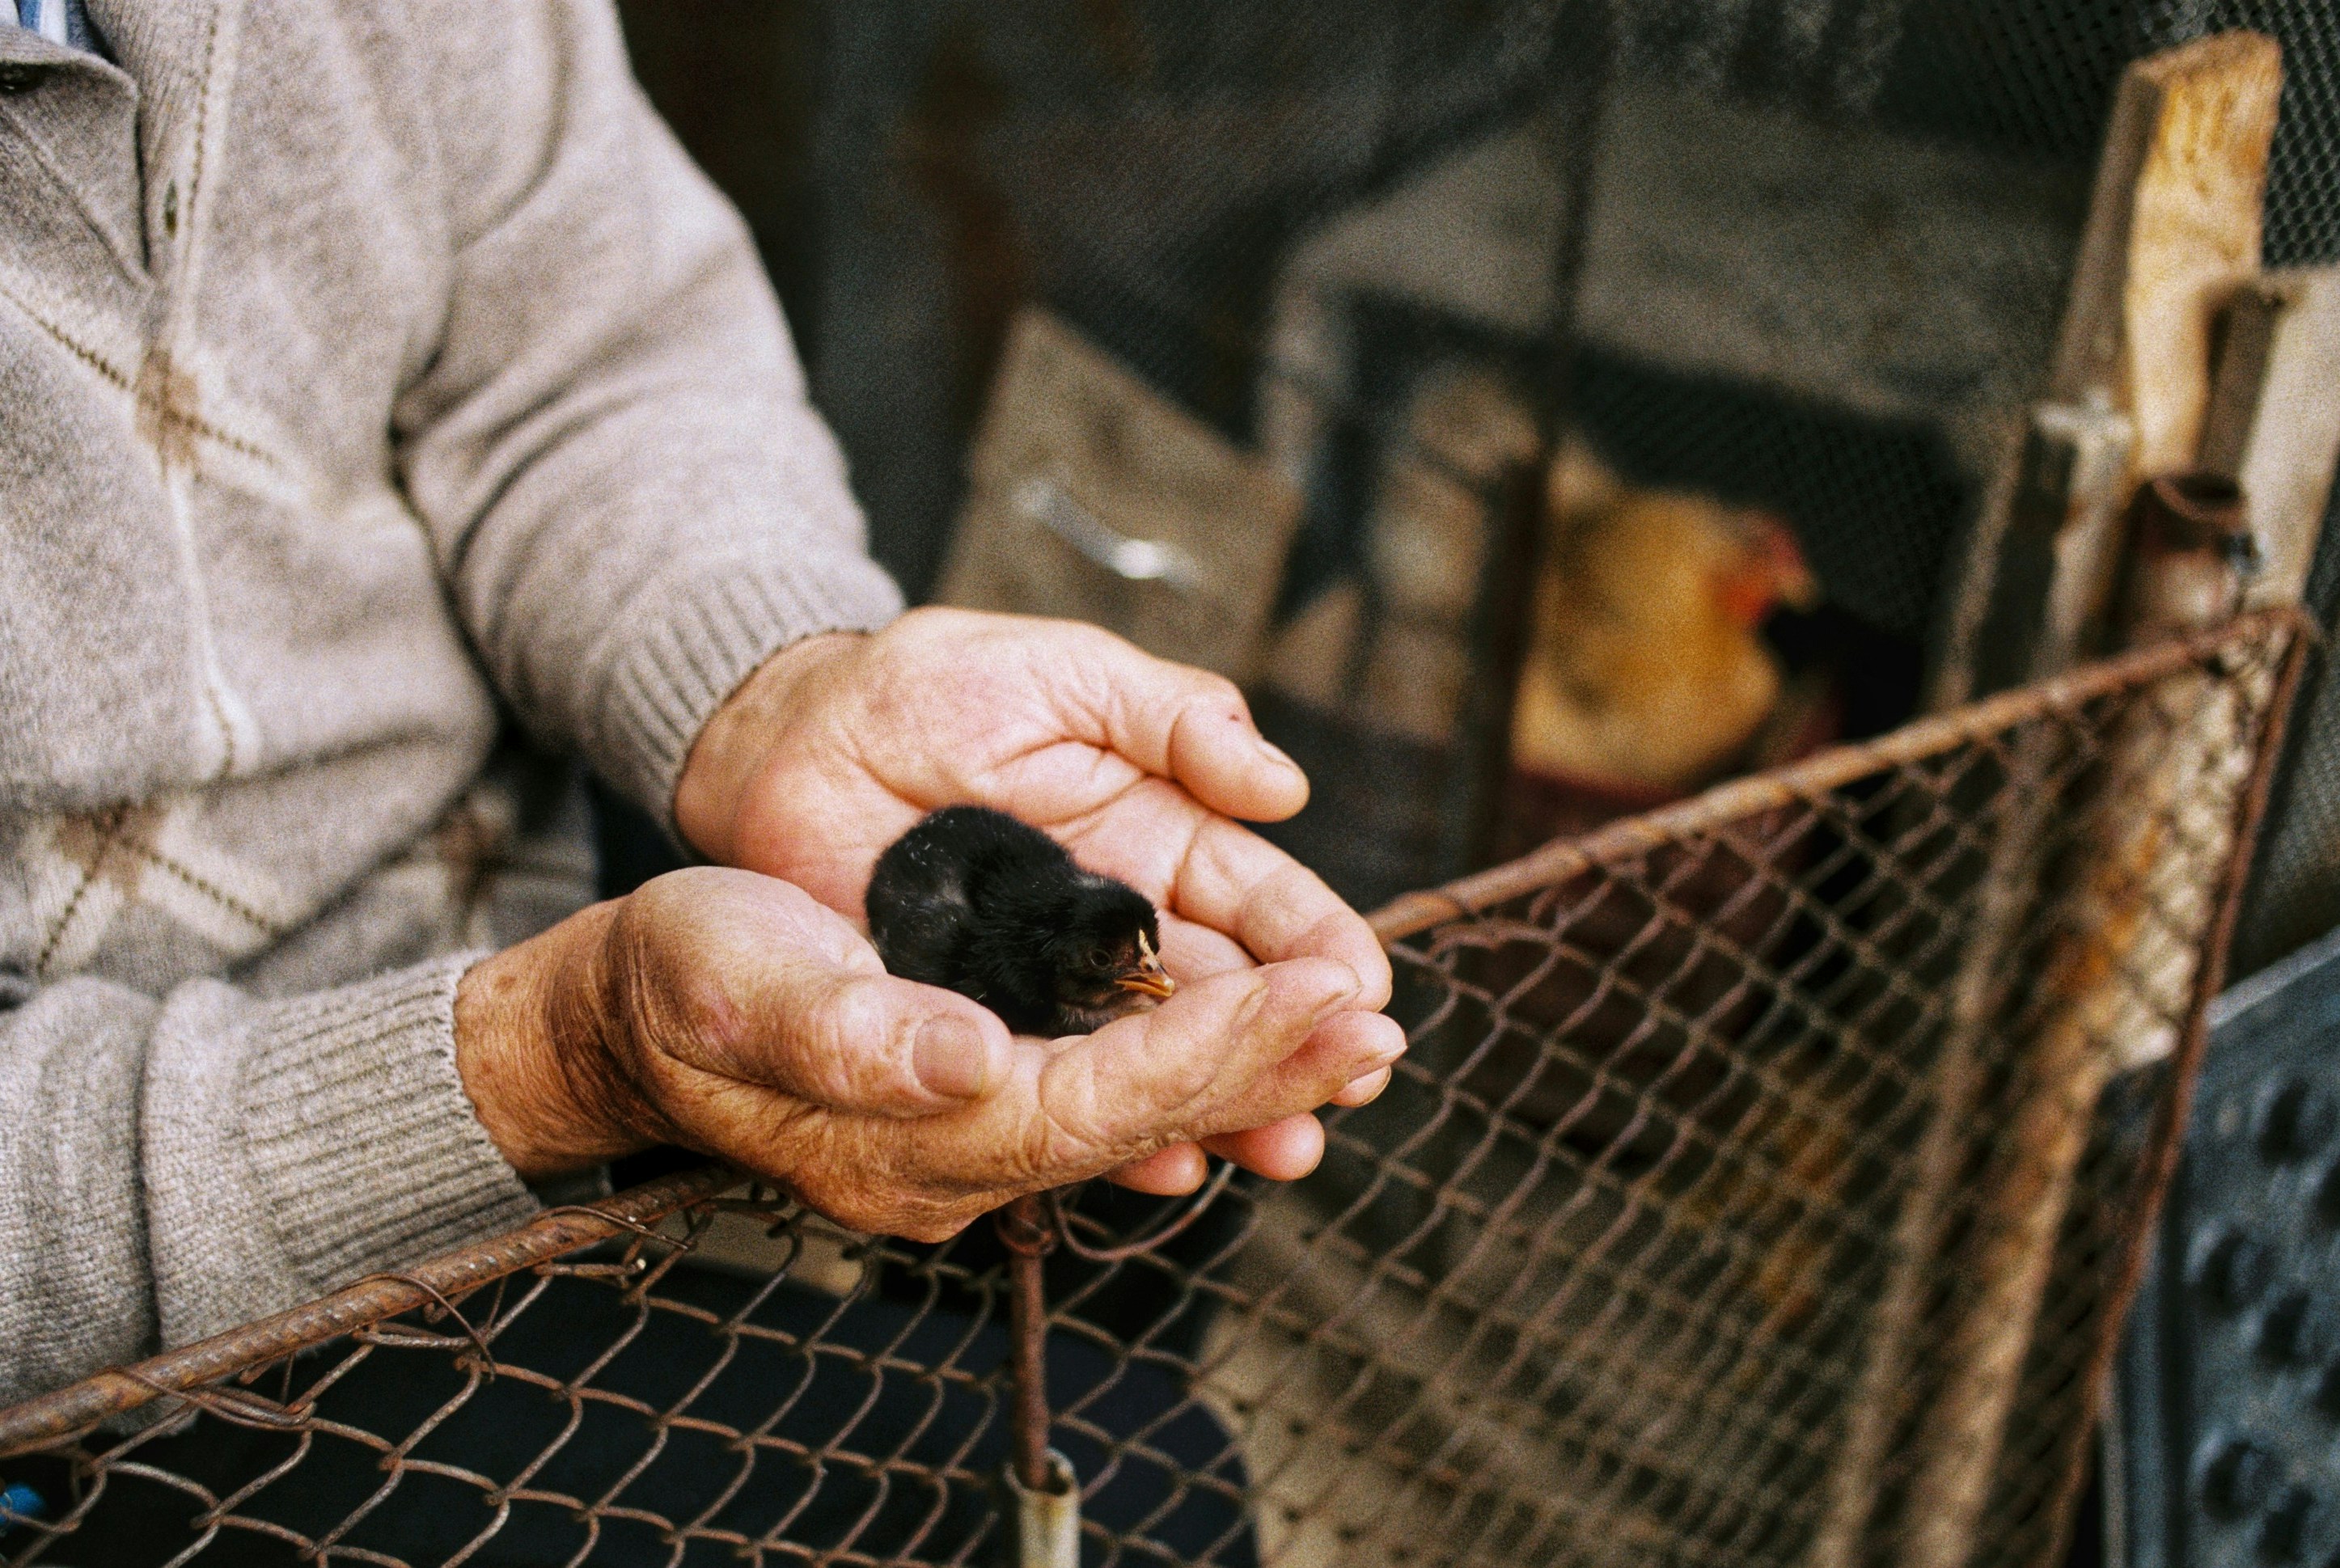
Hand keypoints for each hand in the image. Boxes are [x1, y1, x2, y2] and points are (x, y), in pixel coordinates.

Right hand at [453, 868, 1402, 1238]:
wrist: (632, 1017)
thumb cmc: (679, 982)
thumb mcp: (738, 980)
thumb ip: (848, 1032)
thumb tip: (972, 1058)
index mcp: (914, 1133)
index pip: (1099, 1102)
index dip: (1219, 1052)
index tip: (1322, 994)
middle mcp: (959, 1164)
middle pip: (1145, 1124)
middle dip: (1269, 1068)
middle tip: (1381, 1020)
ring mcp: (971, 1150)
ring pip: (1141, 1121)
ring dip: (1251, 1075)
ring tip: (1353, 1033)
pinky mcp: (979, 1113)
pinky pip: (1109, 1103)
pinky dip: (1191, 1067)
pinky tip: (1257, 1046)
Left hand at [672, 608, 1401, 1191]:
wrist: (782, 734)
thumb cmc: (925, 684)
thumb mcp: (1061, 674)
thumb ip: (1170, 715)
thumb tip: (1283, 783)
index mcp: (1160, 833)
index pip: (1262, 900)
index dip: (1319, 943)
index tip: (1367, 988)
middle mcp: (1122, 923)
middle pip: (1231, 999)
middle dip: (1297, 1044)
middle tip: (1354, 1086)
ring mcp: (1052, 983)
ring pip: (1156, 1059)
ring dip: (1226, 1103)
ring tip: (1284, 1147)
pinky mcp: (976, 1022)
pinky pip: (1052, 1085)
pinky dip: (1108, 1130)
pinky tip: (1159, 1164)